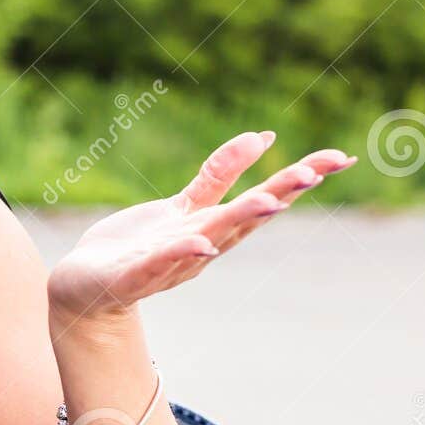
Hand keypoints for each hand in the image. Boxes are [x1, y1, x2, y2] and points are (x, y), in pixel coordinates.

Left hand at [47, 130, 355, 322]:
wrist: (85, 288)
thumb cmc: (137, 247)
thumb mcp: (182, 206)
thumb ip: (218, 175)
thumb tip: (264, 136)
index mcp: (213, 229)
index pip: (263, 201)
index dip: (299, 179)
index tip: (338, 158)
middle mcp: (199, 248)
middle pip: (242, 220)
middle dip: (277, 196)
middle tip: (313, 173)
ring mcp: (167, 264)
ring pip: (207, 240)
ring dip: (238, 221)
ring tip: (269, 200)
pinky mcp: (130, 278)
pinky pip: (157, 264)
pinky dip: (179, 254)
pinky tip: (199, 241)